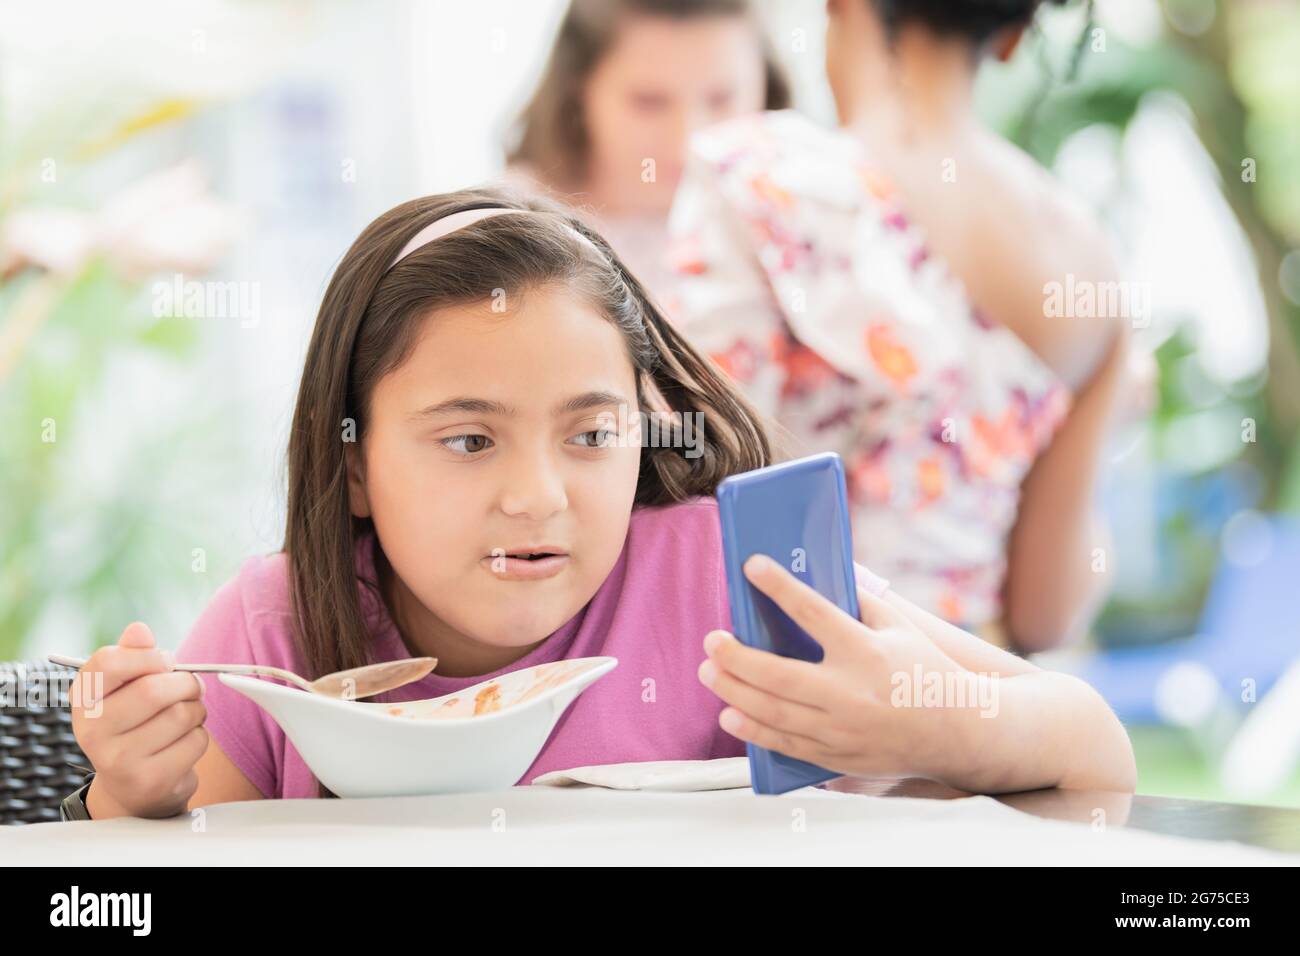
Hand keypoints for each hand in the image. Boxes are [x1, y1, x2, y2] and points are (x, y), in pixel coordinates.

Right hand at [70, 622, 208, 818]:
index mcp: (83, 700)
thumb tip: (139, 629)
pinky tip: (184, 741)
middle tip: (190, 686)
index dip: (148, 655)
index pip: (108, 662)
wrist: (131, 787)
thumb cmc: (133, 724)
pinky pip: (196, 741)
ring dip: (197, 710)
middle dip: (185, 683)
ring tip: (188, 715)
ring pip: (181, 715)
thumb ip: (132, 655)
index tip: (167, 662)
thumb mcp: (123, 689)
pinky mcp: (150, 781)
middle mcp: (92, 731)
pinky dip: (200, 735)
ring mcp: (119, 760)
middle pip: (153, 689)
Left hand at [698, 554, 989, 782]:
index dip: (780, 587)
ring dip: (734, 692)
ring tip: (709, 672)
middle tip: (712, 640)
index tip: (753, 567)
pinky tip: (731, 714)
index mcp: (866, 652)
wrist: (958, 732)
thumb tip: (821, 573)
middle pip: (779, 674)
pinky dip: (755, 730)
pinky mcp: (838, 756)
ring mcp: (842, 729)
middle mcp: (851, 692)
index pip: (814, 612)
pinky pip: (787, 743)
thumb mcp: (900, 627)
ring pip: (774, 712)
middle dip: (737, 657)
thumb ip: (860, 602)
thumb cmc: (924, 670)